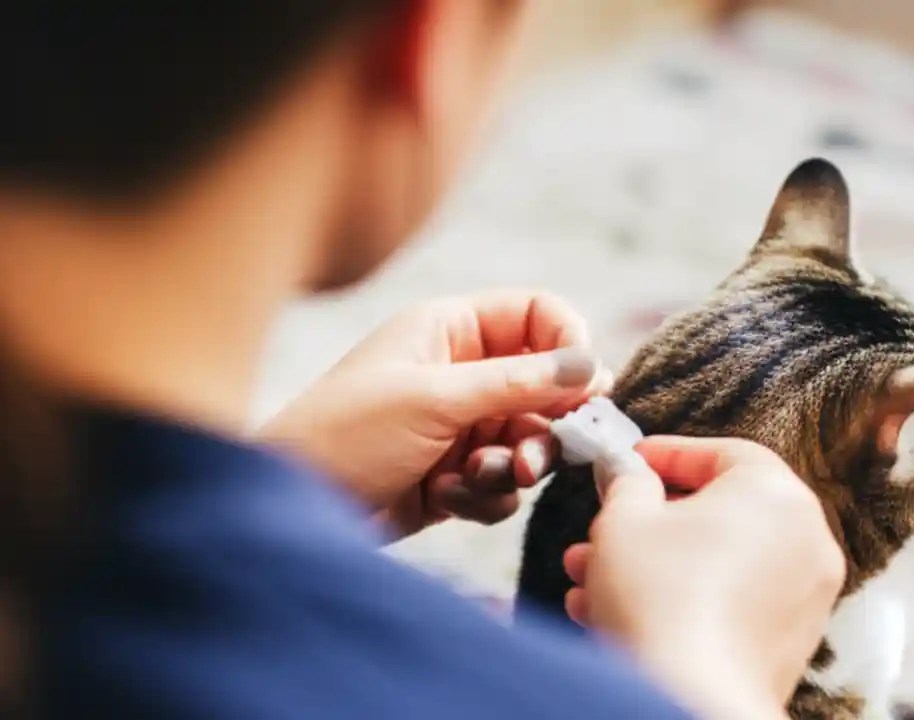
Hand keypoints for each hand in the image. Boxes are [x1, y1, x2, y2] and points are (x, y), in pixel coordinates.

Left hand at [259, 290, 609, 535]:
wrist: (290, 509)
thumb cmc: (346, 435)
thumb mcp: (435, 399)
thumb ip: (519, 382)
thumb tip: (591, 365)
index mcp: (449, 330)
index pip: (536, 316)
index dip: (567, 344)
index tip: (586, 384)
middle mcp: (459, 372)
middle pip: (544, 386)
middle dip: (545, 423)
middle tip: (541, 455)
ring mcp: (458, 425)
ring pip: (528, 439)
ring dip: (513, 463)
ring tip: (480, 477)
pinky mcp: (454, 475)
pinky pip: (503, 482)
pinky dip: (485, 494)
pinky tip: (443, 496)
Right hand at [563, 437, 844, 718]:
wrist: (690, 702)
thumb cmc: (660, 600)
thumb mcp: (624, 519)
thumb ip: (627, 482)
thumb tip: (628, 472)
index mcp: (776, 493)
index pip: (722, 453)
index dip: (666, 455)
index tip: (628, 464)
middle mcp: (806, 539)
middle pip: (718, 512)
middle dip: (647, 522)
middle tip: (602, 527)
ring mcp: (804, 597)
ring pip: (717, 563)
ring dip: (651, 566)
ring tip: (587, 579)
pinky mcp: (789, 645)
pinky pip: (729, 605)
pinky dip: (680, 602)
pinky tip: (614, 615)